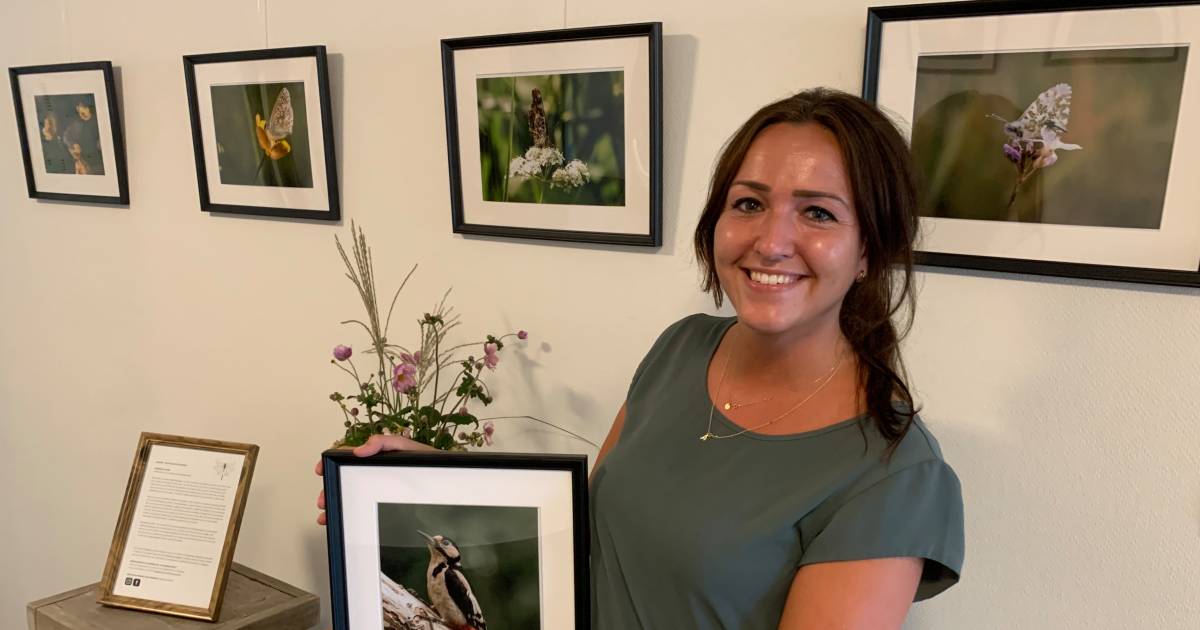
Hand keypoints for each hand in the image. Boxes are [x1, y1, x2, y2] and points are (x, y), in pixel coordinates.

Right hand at [315, 434, 438, 525]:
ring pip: (350, 496)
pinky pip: (362, 508)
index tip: (322, 470)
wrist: (448, 483)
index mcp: (378, 457)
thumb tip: (359, 450)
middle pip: (344, 480)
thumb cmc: (430, 465)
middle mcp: (374, 473)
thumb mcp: (409, 449)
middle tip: (324, 500)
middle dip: (331, 490)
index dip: (332, 462)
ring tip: (328, 515)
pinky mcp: (383, 502)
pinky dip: (348, 515)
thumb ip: (386, 443)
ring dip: (336, 504)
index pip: (348, 457)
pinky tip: (341, 522)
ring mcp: (377, 488)